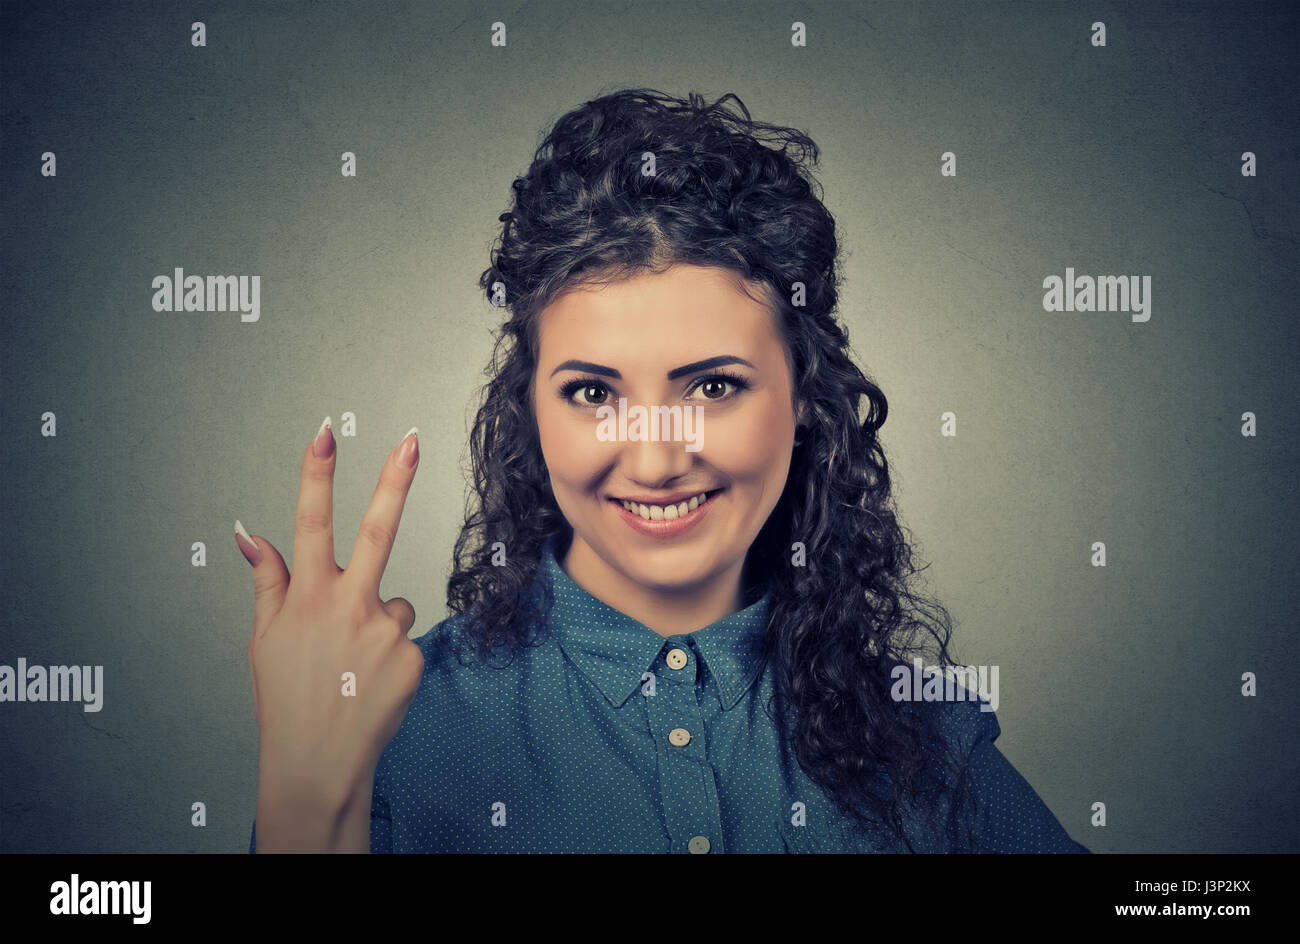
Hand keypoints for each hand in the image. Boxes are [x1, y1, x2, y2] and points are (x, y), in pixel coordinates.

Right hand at [239, 418, 425, 849]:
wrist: (318, 763)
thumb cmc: (287, 698)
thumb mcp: (265, 638)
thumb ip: (268, 580)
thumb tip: (248, 532)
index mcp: (307, 597)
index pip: (309, 523)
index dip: (317, 475)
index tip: (325, 432)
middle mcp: (347, 607)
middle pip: (377, 532)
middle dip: (394, 481)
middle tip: (411, 439)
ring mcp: (384, 631)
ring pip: (392, 602)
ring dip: (377, 622)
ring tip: (352, 665)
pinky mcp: (412, 655)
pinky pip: (405, 636)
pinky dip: (390, 653)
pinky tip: (371, 681)